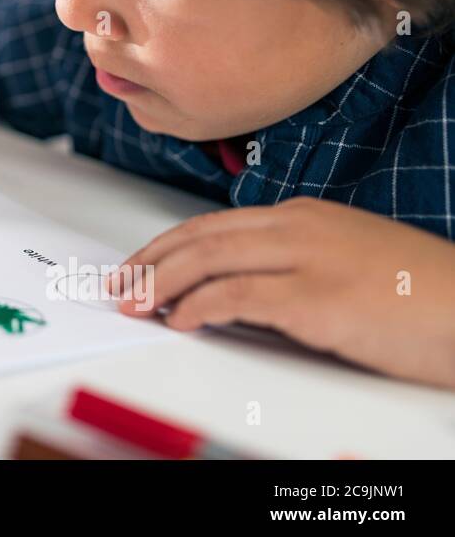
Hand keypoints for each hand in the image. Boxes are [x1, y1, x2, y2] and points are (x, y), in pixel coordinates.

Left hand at [110, 197, 454, 387]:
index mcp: (302, 216)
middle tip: (118, 286)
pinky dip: (198, 307)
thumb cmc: (418, 295)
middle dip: (149, 262)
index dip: (165, 247)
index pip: (211, 225)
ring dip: (161, 284)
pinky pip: (237, 296)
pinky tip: (181, 320)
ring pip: (208, 259)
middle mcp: (298, 227)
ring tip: (135, 304)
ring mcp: (308, 259)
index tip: (136, 266)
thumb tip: (232, 294)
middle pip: (199, 237)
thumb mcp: (343, 266)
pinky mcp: (318, 298)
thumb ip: (290, 268)